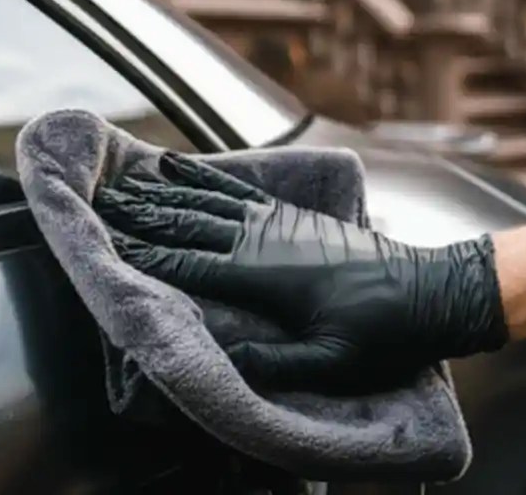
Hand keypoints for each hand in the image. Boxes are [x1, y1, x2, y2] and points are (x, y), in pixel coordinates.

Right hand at [93, 152, 509, 390]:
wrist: (430, 293)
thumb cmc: (383, 333)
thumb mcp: (332, 360)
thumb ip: (276, 360)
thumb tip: (223, 356)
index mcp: (265, 274)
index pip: (190, 261)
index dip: (145, 251)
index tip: (102, 241)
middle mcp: (264, 239)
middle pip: (188, 222)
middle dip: (140, 214)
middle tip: (95, 204)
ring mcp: (276, 221)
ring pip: (205, 200)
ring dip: (161, 192)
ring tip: (121, 182)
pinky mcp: (289, 215)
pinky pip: (236, 189)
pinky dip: (202, 175)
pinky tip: (177, 164)